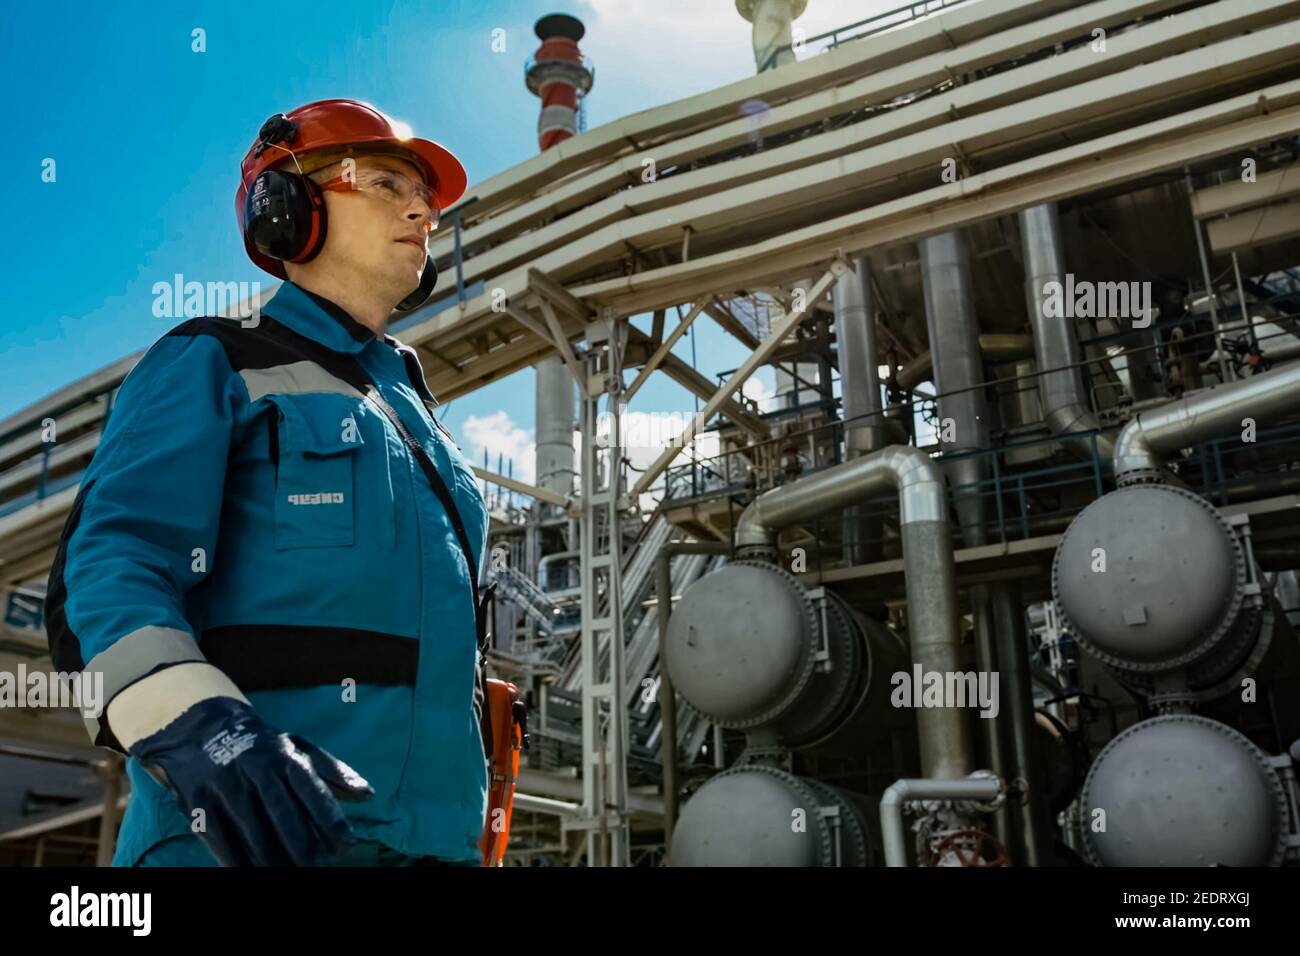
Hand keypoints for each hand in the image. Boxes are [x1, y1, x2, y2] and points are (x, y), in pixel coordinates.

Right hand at [130, 696, 373, 865]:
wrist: (203, 729)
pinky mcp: (198, 800)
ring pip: (251, 829)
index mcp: (286, 756)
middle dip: (301, 845)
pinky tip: (248, 871)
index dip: (330, 819)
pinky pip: (218, 836)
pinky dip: (234, 858)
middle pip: (282, 813)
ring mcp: (226, 784)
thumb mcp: (300, 749)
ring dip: (270, 857)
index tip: (346, 845)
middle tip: (315, 866)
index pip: (312, 790)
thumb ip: (334, 773)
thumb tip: (368, 795)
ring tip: (286, 874)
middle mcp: (257, 768)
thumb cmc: (265, 748)